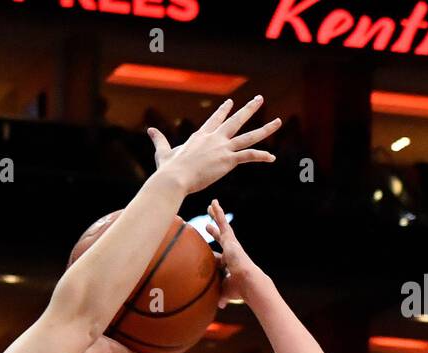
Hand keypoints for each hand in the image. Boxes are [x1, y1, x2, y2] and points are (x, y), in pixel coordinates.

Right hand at [149, 96, 279, 194]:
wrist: (174, 178)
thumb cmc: (168, 169)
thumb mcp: (163, 152)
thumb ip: (159, 140)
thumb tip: (149, 130)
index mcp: (201, 136)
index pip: (215, 120)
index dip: (224, 111)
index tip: (231, 102)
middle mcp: (214, 138)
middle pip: (236, 120)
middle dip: (249, 109)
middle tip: (259, 99)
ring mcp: (222, 148)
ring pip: (249, 136)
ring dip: (266, 129)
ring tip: (278, 122)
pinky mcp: (227, 160)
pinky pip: (249, 156)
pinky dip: (261, 156)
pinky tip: (272, 158)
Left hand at [205, 198, 263, 305]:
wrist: (248, 282)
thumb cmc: (239, 290)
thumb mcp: (226, 292)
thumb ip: (221, 296)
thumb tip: (220, 306)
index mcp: (230, 262)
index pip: (220, 255)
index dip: (215, 253)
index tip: (211, 252)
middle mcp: (231, 250)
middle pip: (222, 237)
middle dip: (215, 230)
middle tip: (208, 224)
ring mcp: (231, 243)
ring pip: (222, 225)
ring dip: (216, 215)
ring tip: (211, 205)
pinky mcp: (230, 239)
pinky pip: (223, 222)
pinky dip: (217, 213)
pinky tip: (213, 203)